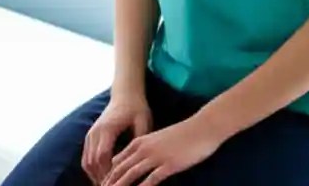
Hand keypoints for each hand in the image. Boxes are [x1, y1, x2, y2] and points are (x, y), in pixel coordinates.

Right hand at [82, 93, 152, 183]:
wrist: (125, 93)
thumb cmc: (136, 107)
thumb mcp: (143, 120)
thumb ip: (141, 138)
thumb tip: (141, 157)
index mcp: (108, 129)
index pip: (103, 156)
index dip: (108, 172)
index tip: (117, 183)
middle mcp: (95, 132)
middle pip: (93, 161)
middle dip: (101, 178)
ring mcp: (91, 134)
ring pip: (87, 161)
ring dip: (95, 176)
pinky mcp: (90, 136)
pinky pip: (86, 157)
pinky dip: (91, 169)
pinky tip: (101, 178)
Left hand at [102, 117, 224, 185]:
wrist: (201, 128)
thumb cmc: (181, 135)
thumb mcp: (156, 140)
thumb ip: (143, 151)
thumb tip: (133, 163)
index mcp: (138, 143)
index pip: (116, 162)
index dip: (107, 176)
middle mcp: (143, 149)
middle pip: (119, 170)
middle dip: (110, 183)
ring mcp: (155, 157)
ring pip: (131, 175)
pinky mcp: (168, 165)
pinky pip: (151, 180)